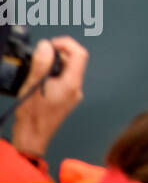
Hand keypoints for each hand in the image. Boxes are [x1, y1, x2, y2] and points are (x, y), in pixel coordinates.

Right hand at [11, 36, 87, 157]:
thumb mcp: (33, 86)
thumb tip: (46, 46)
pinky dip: (53, 74)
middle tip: (41, 55)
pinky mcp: (66, 98)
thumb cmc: (32, 117)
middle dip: (58, 54)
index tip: (51, 44)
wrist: (32, 138)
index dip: (66, 44)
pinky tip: (40, 80)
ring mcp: (72, 94)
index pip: (80, 54)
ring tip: (38, 69)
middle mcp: (76, 88)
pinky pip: (63, 79)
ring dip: (54, 64)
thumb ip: (41, 64)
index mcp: (71, 83)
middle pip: (74, 61)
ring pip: (68, 70)